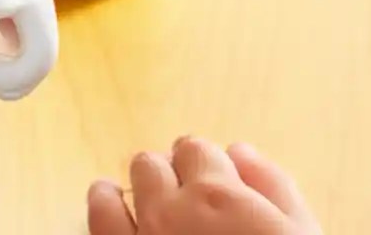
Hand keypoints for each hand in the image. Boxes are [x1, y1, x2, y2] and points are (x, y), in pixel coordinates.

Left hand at [88, 137, 322, 234]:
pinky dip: (103, 207)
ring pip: (113, 190)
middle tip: (181, 197)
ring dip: (129, 194)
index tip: (207, 177)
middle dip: (167, 175)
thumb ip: (274, 186)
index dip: (203, 163)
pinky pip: (97, 220)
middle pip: (151, 165)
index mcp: (218, 197)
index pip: (194, 150)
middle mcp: (169, 210)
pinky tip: (110, 204)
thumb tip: (240, 151)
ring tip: (144, 200)